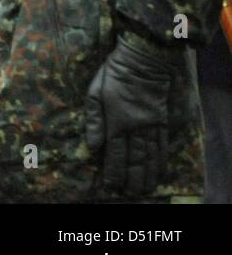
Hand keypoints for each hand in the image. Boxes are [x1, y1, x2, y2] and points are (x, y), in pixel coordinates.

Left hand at [86, 32, 183, 195]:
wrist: (143, 60)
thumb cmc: (113, 74)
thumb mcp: (94, 93)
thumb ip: (93, 120)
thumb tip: (92, 146)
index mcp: (117, 122)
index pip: (116, 154)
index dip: (114, 172)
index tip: (111, 186)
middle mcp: (137, 128)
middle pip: (135, 160)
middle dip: (131, 179)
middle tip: (128, 194)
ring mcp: (152, 125)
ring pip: (150, 156)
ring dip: (147, 175)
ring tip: (143, 189)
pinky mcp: (162, 120)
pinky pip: (162, 145)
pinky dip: (160, 160)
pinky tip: (158, 169)